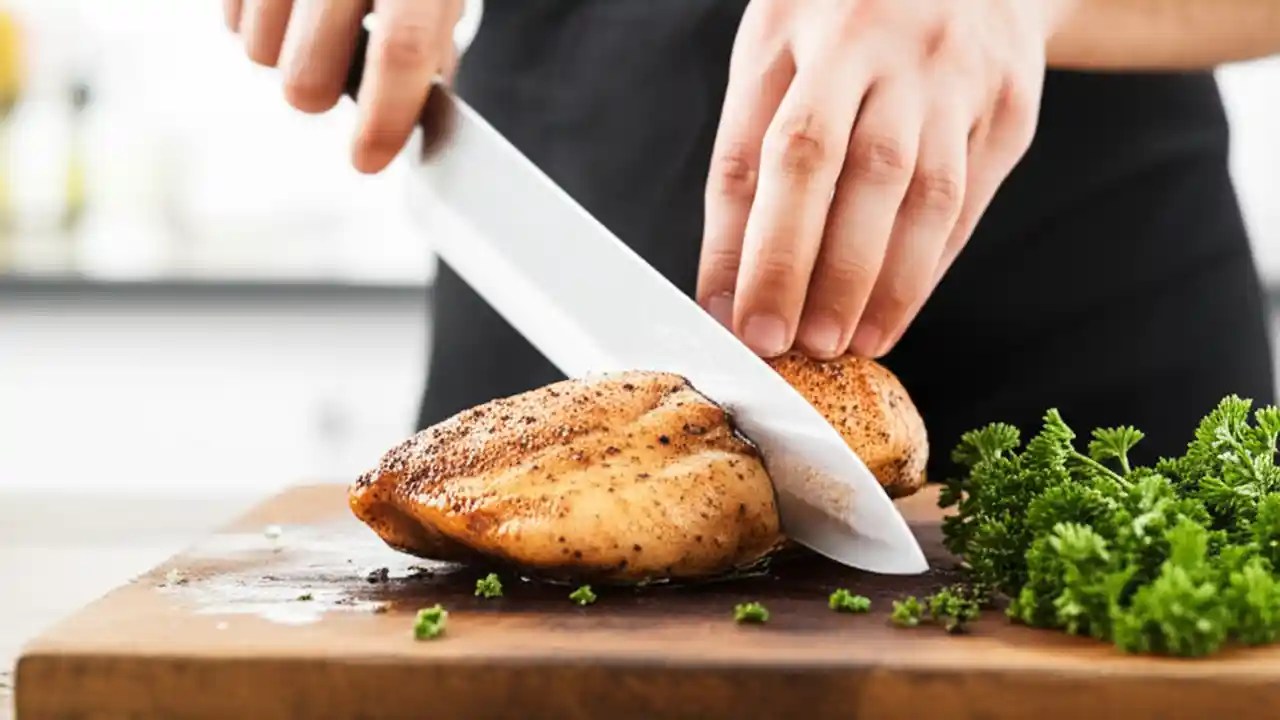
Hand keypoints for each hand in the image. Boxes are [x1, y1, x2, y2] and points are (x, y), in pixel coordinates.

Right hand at [224, 0, 462, 173]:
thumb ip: (430, 42)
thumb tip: (408, 113)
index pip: (402, 48)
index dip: (385, 116)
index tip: (370, 158)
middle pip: (309, 72)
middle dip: (322, 95)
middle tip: (337, 80)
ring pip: (259, 50)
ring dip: (286, 55)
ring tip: (314, 22)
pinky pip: (232, 19)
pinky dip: (258, 24)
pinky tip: (289, 1)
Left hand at [698, 0, 1071, 358]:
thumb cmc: (848, 21)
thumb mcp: (778, 53)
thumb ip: (750, 152)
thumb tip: (728, 283)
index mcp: (797, 24)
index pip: (759, 150)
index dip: (742, 245)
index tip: (730, 316)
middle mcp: (876, 43)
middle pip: (835, 167)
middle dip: (803, 267)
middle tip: (783, 341)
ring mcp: (952, 73)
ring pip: (917, 193)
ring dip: (876, 284)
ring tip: (842, 342)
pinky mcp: (1007, 107)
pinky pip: (965, 201)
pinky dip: (927, 267)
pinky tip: (893, 311)